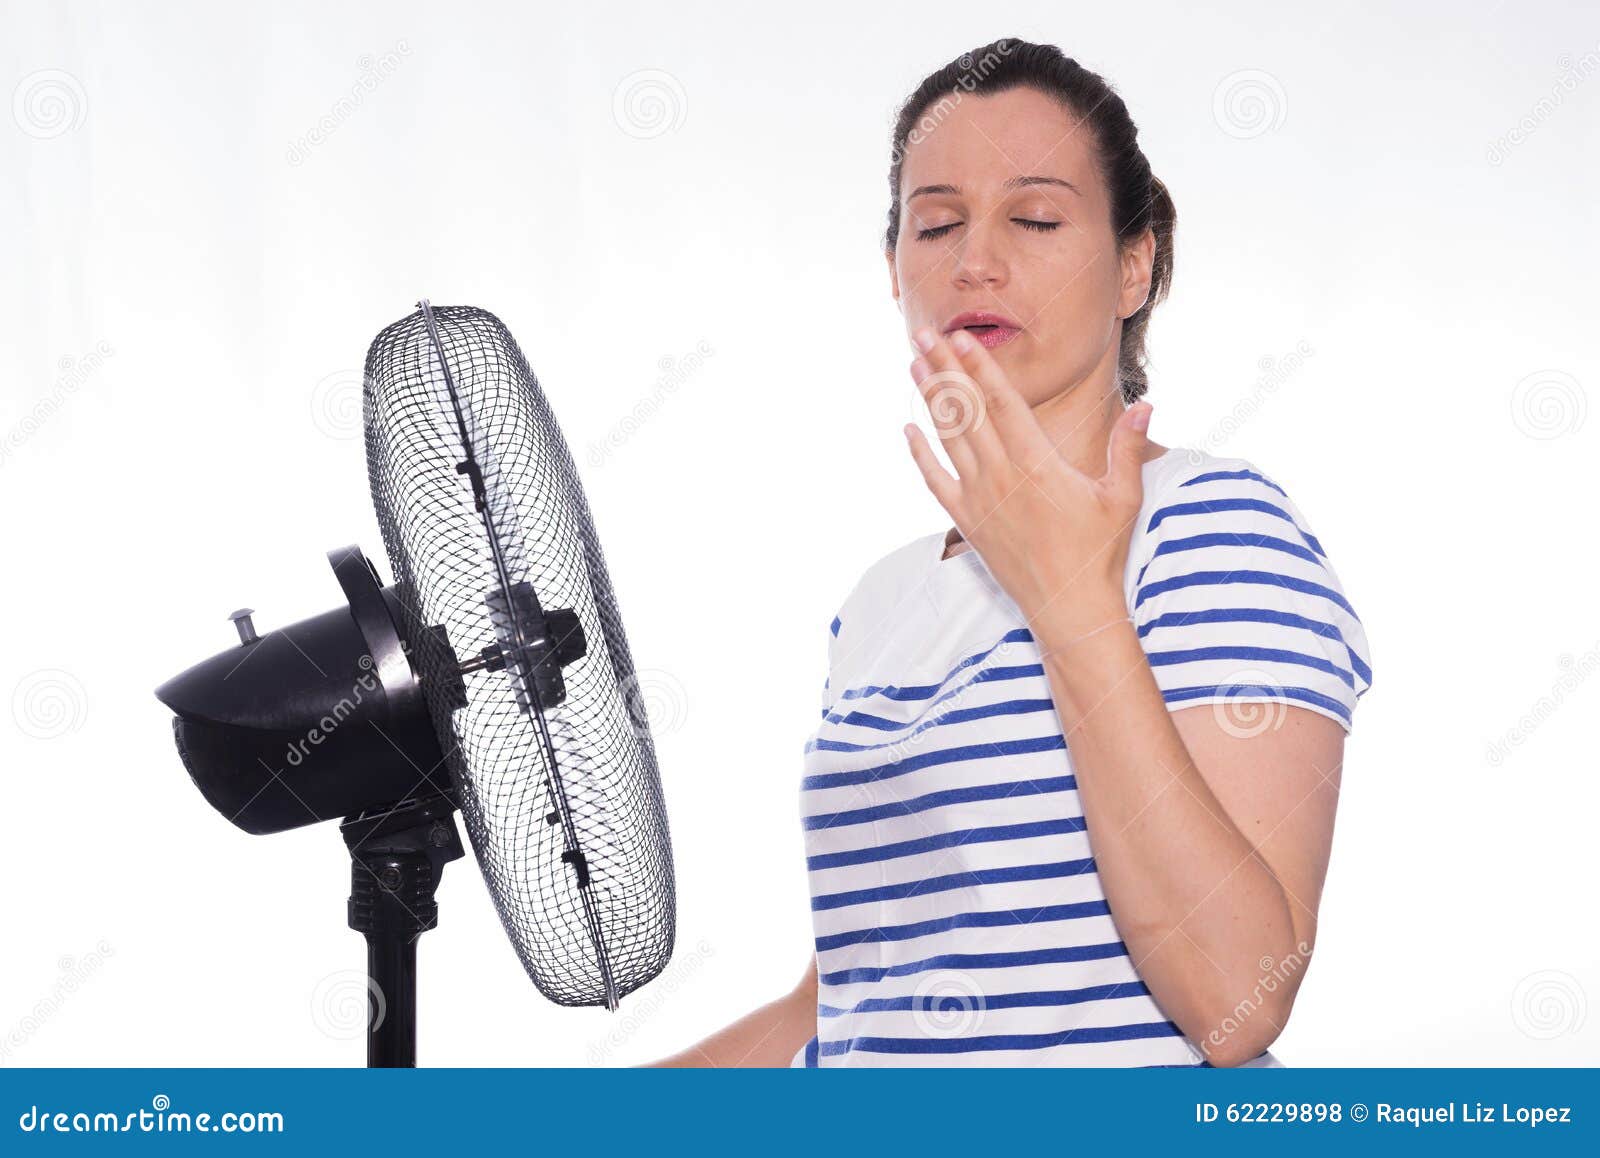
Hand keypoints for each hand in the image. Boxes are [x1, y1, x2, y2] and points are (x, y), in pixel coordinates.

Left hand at [903, 325, 1153, 640]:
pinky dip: (921, 454)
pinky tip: (909, 430)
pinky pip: (936, 481)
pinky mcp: (967, 523)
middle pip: (967, 411)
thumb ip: (1127, 447)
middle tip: (924, 333)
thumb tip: (1146, 404)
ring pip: (948, 439)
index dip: (980, 367)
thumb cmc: (1099, 553)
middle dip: (944, 368)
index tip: (961, 338)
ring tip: (914, 365)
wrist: (1068, 609)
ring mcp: (979, 499)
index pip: (1003, 403)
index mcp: (1038, 463)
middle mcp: (1001, 476)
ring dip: (930, 400)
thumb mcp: (1122, 497)